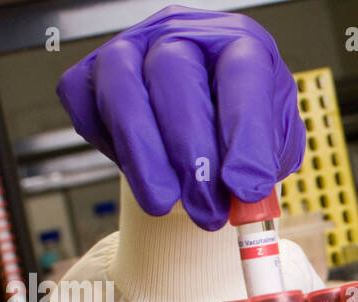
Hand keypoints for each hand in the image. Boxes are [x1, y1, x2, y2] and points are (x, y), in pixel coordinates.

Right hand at [55, 4, 306, 229]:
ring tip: (164, 204)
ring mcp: (131, 47)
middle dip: (191, 153)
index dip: (244, 134)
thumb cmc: (240, 132)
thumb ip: (263, 171)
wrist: (204, 129)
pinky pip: (85, 104)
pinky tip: (139, 173)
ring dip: (144, 155)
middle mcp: (183, 35)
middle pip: (174, 72)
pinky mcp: (91, 73)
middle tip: (206, 210)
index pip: (242, 74)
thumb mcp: (272, 150)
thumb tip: (247, 202)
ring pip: (122, 85)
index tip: (246, 187)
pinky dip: (108, 145)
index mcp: (240, 44)